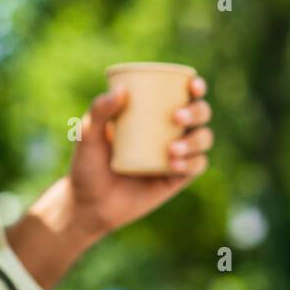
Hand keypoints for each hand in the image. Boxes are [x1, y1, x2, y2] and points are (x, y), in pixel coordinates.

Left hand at [68, 75, 213, 237]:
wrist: (88, 204)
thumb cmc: (87, 165)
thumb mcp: (88, 136)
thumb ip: (99, 111)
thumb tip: (122, 90)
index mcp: (153, 113)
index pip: (181, 94)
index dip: (195, 87)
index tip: (192, 85)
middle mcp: (169, 131)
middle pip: (200, 114)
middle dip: (197, 112)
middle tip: (176, 117)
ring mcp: (175, 155)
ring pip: (203, 139)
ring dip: (196, 139)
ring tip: (172, 149)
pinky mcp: (176, 179)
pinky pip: (195, 167)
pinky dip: (191, 163)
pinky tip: (175, 165)